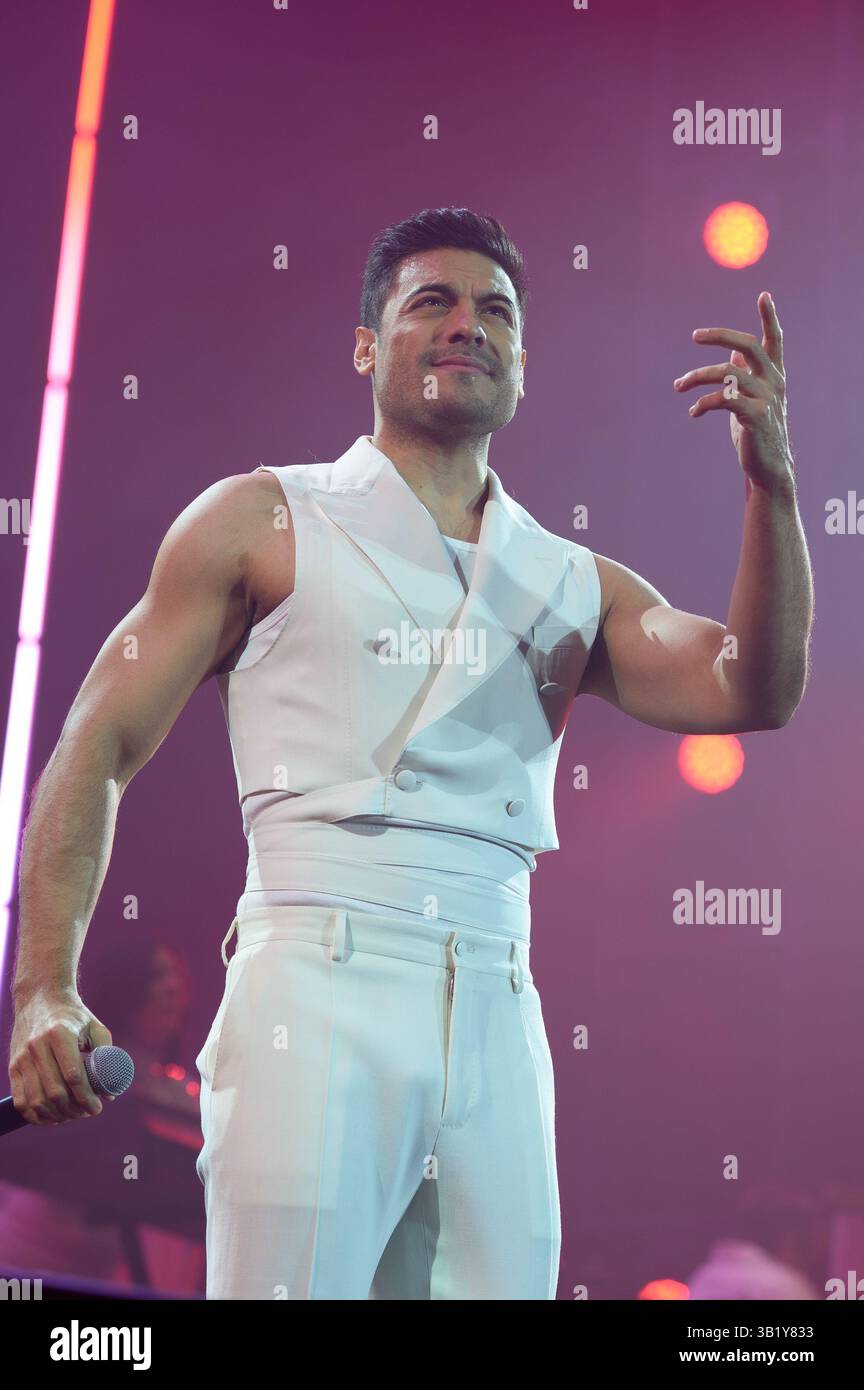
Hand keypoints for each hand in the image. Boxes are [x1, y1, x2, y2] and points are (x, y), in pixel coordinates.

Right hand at [9, 987, 113, 1124]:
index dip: (87, 1097)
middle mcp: (37, 1046)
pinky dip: (35, 1115)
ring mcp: (22, 1057)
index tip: (98, 1107)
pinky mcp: (13, 1066)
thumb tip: (110, 1092)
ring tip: (72, 1115)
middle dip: (74, 1109)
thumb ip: (107, 1056)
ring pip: (36, 1100)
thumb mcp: (95, 1027)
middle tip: (88, 1112)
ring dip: (56, 1115)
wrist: (40, 998)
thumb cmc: (73, 1015)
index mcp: (60, 1034)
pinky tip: (51, 1117)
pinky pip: (20, 1100)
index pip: (73, 1075)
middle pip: (54, 1091)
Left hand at [673, 292, 793, 494]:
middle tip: (694, 335)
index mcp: (774, 374)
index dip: (769, 317)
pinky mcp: (755, 417)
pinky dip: (702, 403)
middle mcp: (773, 382)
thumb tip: (733, 351)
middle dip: (720, 336)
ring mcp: (766, 399)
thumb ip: (745, 373)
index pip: (774, 340)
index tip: (764, 294)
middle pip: (748, 346)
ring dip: (696, 377)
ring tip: (678, 386)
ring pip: (727, 373)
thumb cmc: (756, 429)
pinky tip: (693, 411)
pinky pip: (723, 400)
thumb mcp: (751, 398)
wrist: (769, 466)